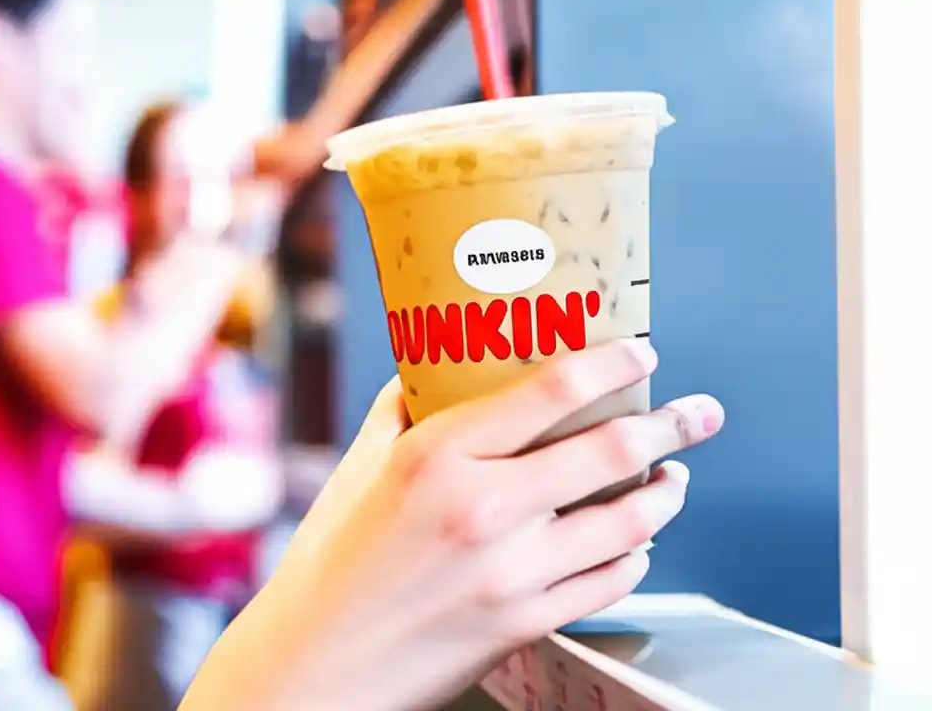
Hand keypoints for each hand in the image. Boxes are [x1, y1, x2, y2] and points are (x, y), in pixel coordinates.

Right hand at [182, 340, 723, 710]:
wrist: (316, 663)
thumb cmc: (329, 565)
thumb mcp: (358, 470)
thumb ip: (400, 413)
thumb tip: (432, 369)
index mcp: (438, 457)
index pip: (552, 392)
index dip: (612, 363)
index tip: (642, 350)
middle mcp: (484, 510)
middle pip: (612, 452)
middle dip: (672, 424)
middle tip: (698, 414)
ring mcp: (512, 573)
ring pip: (630, 521)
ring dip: (667, 494)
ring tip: (674, 479)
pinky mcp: (525, 623)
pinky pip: (610, 580)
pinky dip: (635, 555)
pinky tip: (635, 543)